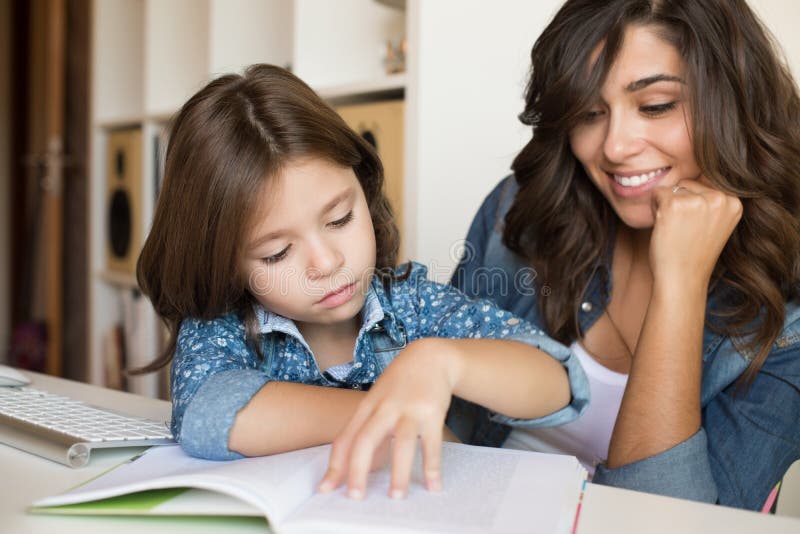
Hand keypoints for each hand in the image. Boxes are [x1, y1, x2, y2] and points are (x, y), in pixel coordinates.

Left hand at [317, 338, 457, 498]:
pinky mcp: (433, 412)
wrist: (430, 356)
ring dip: (398, 473)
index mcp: (367, 406)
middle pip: (365, 440)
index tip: (325, 489)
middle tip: (355, 497)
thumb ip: (368, 427)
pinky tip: (433, 485)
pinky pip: (432, 443)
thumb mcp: (378, 399)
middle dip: (357, 471)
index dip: (334, 465)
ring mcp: (410, 410)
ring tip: (396, 497)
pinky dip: (432, 467)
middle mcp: (385, 408)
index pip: (345, 438)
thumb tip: (360, 464)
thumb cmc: (400, 382)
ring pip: (401, 443)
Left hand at [650, 178, 741, 289]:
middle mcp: (720, 198)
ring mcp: (698, 201)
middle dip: (680, 202)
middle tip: (683, 230)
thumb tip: (698, 174)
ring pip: (673, 188)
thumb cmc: (692, 255)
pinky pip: (658, 193)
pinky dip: (654, 208)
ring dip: (667, 206)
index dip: (693, 205)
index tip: (695, 228)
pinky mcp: (675, 204)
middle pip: (689, 184)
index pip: (705, 185)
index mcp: (734, 203)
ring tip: (675, 229)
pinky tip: (664, 227)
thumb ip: (712, 202)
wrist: (682, 279)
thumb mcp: (714, 224)